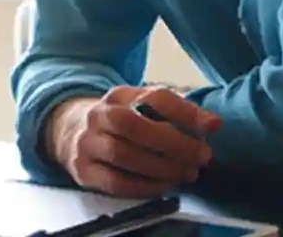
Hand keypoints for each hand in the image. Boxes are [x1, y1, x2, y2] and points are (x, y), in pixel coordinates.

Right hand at [45, 86, 220, 197]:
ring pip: (123, 154)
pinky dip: (144, 186)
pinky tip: (164, 186)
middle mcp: (99, 115)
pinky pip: (114, 181)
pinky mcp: (83, 170)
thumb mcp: (141, 108)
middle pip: (132, 125)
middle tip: (201, 157)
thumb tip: (212, 124)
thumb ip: (175, 113)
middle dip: (173, 143)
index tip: (212, 126)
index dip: (185, 111)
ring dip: (161, 167)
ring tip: (187, 173)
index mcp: (120, 96)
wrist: (70, 132)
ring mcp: (87, 142)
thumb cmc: (120, 123)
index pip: (153, 97)